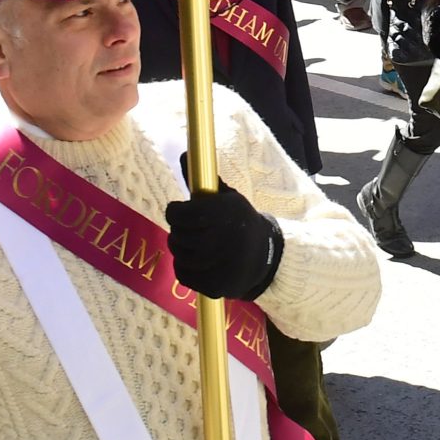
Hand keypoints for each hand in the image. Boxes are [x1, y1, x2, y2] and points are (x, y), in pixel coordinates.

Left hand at [164, 180, 283, 301]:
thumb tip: (182, 154)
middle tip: (193, 229)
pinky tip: (199, 260)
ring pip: (178, 254)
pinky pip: (182, 273)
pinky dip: (185, 266)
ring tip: (198, 244)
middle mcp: (222, 239)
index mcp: (225, 212)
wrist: (265, 256)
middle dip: (180, 229)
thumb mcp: (227, 198)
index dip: (175, 211)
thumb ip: (202, 181)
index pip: (180, 214)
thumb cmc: (239, 222)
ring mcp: (218, 265)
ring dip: (182, 248)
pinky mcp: (214, 285)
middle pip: (177, 234)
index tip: (180, 210)